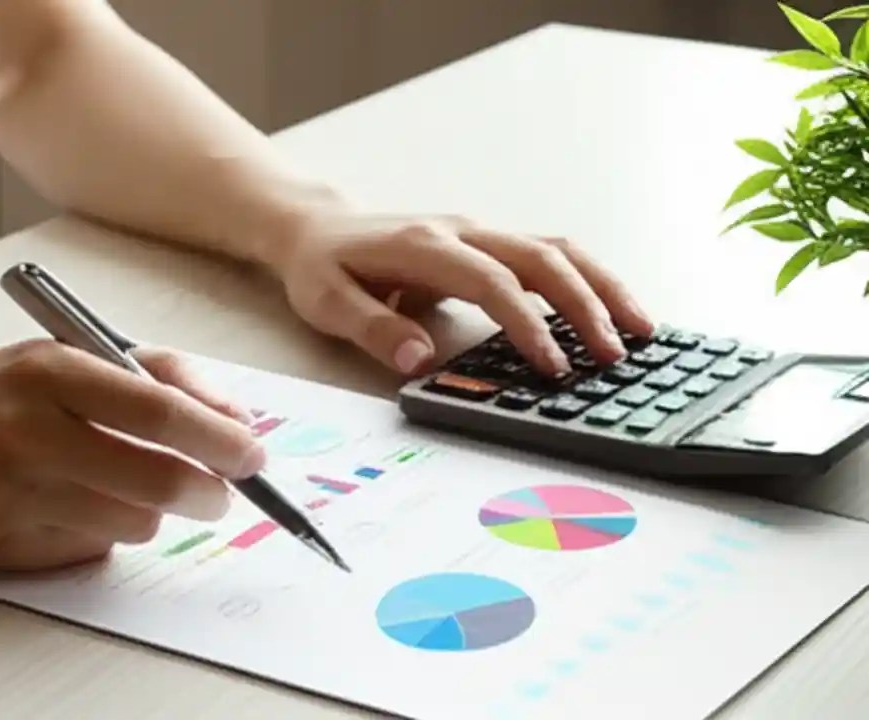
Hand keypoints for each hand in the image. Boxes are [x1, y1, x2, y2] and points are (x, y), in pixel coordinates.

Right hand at [0, 340, 261, 570]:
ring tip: (122, 484)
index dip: (222, 437)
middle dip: (211, 491)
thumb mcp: (53, 356)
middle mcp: (28, 434)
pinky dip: (102, 531)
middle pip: (158, 480)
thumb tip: (230, 418)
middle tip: (221, 490)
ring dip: (153, 510)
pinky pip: (89, 550)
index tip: (253, 452)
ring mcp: (11, 496)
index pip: (160, 410)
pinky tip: (68, 504)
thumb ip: (148, 375)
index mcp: (46, 372)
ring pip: (135, 523)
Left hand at [270, 211, 654, 375]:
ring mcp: (480, 234)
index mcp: (424, 245)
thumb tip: (418, 357)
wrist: (317, 227)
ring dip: (602, 287)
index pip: (491, 282)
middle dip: (586, 305)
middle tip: (616, 355)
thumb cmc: (322, 267)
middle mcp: (461, 231)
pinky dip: (588, 280)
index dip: (526, 323)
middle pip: (541, 257)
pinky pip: (550, 256)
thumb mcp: (326, 301)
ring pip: (557, 250)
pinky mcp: (489, 244)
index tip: (552, 367)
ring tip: (642, 330)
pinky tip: (613, 311)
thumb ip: (370, 328)